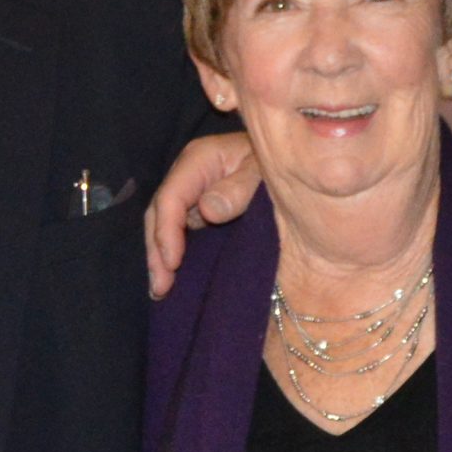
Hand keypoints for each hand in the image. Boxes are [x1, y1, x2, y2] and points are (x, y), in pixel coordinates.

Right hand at [145, 130, 262, 298]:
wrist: (294, 165)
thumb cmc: (278, 165)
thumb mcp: (263, 171)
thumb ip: (239, 189)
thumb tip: (207, 210)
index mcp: (198, 160)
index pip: (171, 198)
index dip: (166, 232)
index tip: (173, 264)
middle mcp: (188, 177)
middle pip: (159, 215)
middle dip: (157, 252)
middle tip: (161, 287)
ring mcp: (191, 195)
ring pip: (164, 227)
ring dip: (160, 258)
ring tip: (161, 291)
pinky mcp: (198, 211)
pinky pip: (178, 234)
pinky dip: (173, 256)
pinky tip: (172, 280)